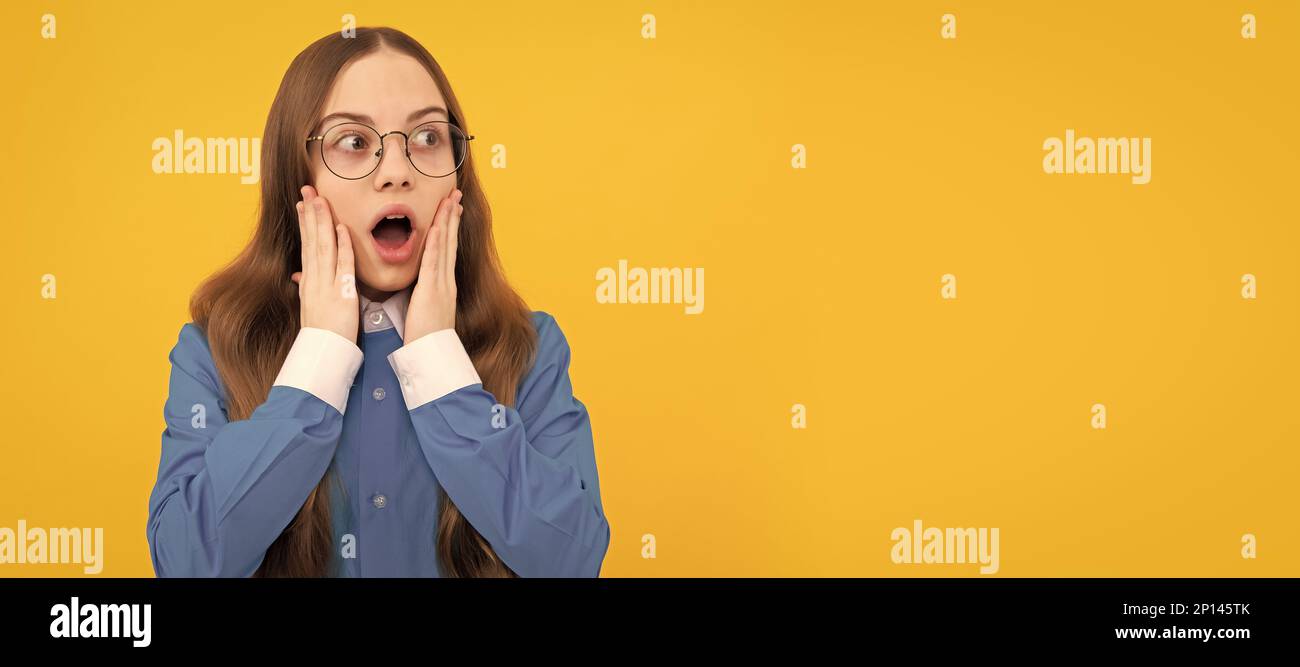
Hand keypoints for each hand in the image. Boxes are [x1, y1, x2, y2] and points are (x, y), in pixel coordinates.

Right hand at [291, 185, 358, 343]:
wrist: (323, 353)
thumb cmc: (321, 333)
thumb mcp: (310, 307)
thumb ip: (306, 288)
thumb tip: (298, 276)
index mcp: (308, 281)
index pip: (306, 246)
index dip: (305, 223)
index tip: (302, 204)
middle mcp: (314, 279)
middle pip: (311, 240)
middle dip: (309, 213)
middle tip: (307, 189)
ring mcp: (326, 285)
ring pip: (323, 247)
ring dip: (322, 222)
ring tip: (319, 199)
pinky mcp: (341, 293)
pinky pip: (342, 266)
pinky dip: (342, 246)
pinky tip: (342, 228)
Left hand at [403, 187, 462, 344]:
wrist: (433, 356)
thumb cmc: (427, 338)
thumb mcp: (427, 311)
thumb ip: (425, 295)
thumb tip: (421, 286)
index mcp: (445, 285)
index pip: (447, 250)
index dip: (450, 228)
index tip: (451, 209)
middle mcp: (447, 281)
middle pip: (450, 242)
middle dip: (452, 217)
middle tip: (455, 194)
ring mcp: (442, 285)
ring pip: (444, 247)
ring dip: (446, 222)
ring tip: (449, 201)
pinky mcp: (432, 292)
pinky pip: (433, 263)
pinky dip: (435, 244)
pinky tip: (435, 228)